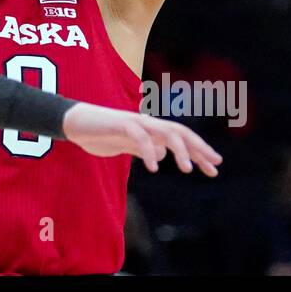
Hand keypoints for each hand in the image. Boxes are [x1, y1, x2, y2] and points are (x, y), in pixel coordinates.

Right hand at [62, 104, 222, 174]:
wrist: (75, 122)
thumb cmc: (101, 132)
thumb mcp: (127, 144)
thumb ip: (145, 148)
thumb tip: (163, 153)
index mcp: (150, 128)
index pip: (181, 137)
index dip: (199, 150)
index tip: (215, 166)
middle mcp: (147, 122)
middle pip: (180, 132)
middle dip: (199, 148)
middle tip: (214, 166)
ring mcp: (135, 121)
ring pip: (165, 132)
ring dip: (179, 150)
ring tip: (187, 169)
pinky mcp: (121, 124)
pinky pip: (139, 136)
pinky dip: (149, 151)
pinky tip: (154, 166)